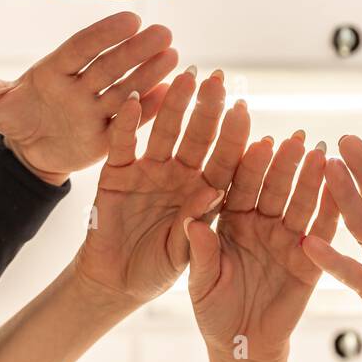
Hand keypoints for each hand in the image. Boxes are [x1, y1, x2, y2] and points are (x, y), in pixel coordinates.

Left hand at [0, 12, 179, 182]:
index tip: (128, 18)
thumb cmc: (16, 119)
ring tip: (175, 54)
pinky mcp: (109, 133)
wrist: (31, 155)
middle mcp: (82, 83)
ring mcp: (98, 107)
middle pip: (112, 63)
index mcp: (56, 69)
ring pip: (127, 86)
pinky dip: (152, 108)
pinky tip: (173, 93)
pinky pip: (132, 119)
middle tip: (163, 31)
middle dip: (137, 49)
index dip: (103, 35)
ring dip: (151, 71)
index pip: (81, 48)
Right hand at [74, 73, 244, 304]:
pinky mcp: (117, 172)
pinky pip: (123, 144)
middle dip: (209, 109)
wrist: (116, 283)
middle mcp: (181, 174)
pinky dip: (128, 123)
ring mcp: (150, 170)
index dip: (235, 137)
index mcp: (205, 191)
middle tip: (218, 80)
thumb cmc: (158, 270)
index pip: (225, 160)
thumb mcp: (183, 256)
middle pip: (198, 137)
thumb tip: (212, 195)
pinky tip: (136, 100)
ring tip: (184, 78)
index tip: (246, 112)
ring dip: (175, 105)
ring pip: (166, 132)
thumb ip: (196, 229)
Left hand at [187, 132, 337, 361]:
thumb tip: (191, 222)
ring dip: (311, 180)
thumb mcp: (201, 283)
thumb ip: (199, 252)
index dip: (249, 165)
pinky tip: (342, 190)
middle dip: (284, 164)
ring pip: (300, 203)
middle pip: (274, 188)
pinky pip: (323, 232)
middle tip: (295, 139)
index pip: (240, 186)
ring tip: (321, 154)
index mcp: (231, 221)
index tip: (258, 142)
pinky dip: (333, 211)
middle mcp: (261, 223)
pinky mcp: (311, 259)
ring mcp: (287, 238)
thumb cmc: (214, 312)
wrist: (243, 346)